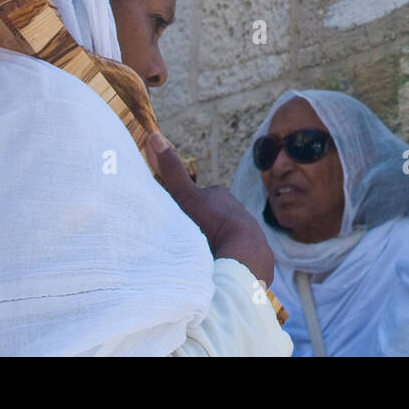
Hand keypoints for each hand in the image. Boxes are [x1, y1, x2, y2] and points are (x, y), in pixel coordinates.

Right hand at [146, 132, 274, 285]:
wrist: (244, 257)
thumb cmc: (214, 224)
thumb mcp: (186, 198)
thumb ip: (172, 172)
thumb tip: (154, 136)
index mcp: (223, 199)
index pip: (201, 200)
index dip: (187, 209)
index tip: (176, 220)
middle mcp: (239, 214)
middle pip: (213, 220)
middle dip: (201, 229)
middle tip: (186, 242)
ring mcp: (249, 238)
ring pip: (224, 241)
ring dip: (213, 248)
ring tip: (199, 260)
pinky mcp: (255, 262)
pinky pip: (235, 261)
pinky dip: (226, 264)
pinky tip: (216, 272)